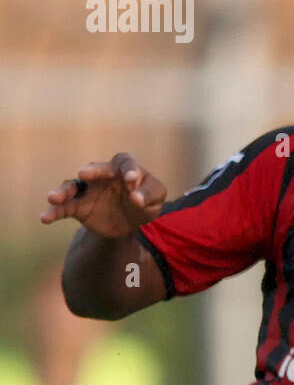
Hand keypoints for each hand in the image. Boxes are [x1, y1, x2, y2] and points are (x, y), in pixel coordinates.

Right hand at [40, 152, 166, 237]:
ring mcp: (88, 190)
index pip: (125, 162)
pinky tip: (45, 218)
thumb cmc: (144, 202)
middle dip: (91, 171)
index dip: (129, 170)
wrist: (129, 222)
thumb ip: (150, 195)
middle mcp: (103, 175)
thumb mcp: (156, 199)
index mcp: (125, 169)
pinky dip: (54, 212)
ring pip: (72, 186)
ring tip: (53, 198)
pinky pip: (64, 207)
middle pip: (95, 169)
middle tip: (83, 174)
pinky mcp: (78, 206)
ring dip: (62, 191)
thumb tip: (136, 198)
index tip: (132, 182)